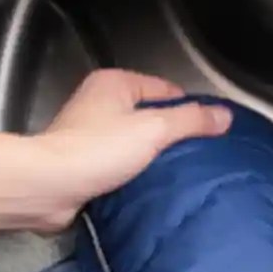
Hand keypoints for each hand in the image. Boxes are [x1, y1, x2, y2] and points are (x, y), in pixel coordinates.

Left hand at [32, 69, 231, 229]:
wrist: (48, 187)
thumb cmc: (95, 150)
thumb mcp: (154, 129)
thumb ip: (191, 121)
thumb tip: (224, 116)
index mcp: (114, 83)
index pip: (166, 89)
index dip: (189, 108)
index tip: (209, 131)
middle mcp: (99, 103)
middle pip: (150, 115)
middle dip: (172, 135)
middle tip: (197, 155)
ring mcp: (89, 133)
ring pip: (136, 142)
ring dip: (153, 158)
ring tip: (178, 174)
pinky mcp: (84, 163)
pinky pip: (121, 165)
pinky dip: (135, 175)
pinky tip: (151, 188)